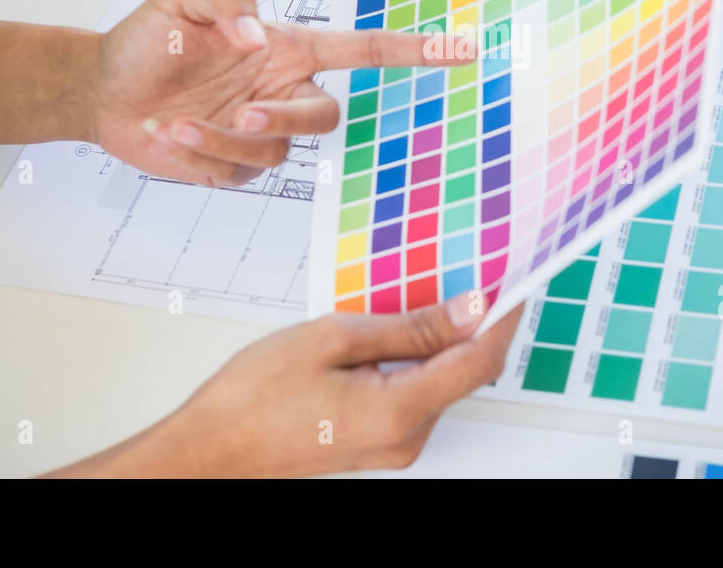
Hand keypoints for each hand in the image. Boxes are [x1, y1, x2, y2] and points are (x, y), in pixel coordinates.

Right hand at [51, 294, 523, 476]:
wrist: (209, 451)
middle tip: (467, 271)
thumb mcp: (330, 339)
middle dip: (471, 322)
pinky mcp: (378, 441)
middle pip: (463, 372)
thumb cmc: (252, 399)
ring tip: (420, 293)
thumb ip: (405, 326)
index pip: (479, 360)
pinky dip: (414, 360)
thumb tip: (465, 309)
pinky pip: (414, 394)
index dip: (503, 317)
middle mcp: (406, 437)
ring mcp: (394, 445)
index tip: (513, 280)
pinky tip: (392, 330)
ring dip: (438, 340)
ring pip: (438, 381)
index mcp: (400, 411)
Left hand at [87, 0, 472, 185]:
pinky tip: (168, 135)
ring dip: (223, 139)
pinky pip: (242, 174)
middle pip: (327, 116)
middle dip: (286, 119)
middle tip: (239, 114)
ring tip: (173, 123)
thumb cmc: (149, 38)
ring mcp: (264, 133)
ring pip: (277, 151)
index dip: (417, 51)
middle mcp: (284, 90)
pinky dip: (203, 156)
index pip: (367, 51)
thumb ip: (224, 1)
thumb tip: (258, 39)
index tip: (464, 51)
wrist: (105, 91)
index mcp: (289, 48)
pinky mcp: (237, 167)